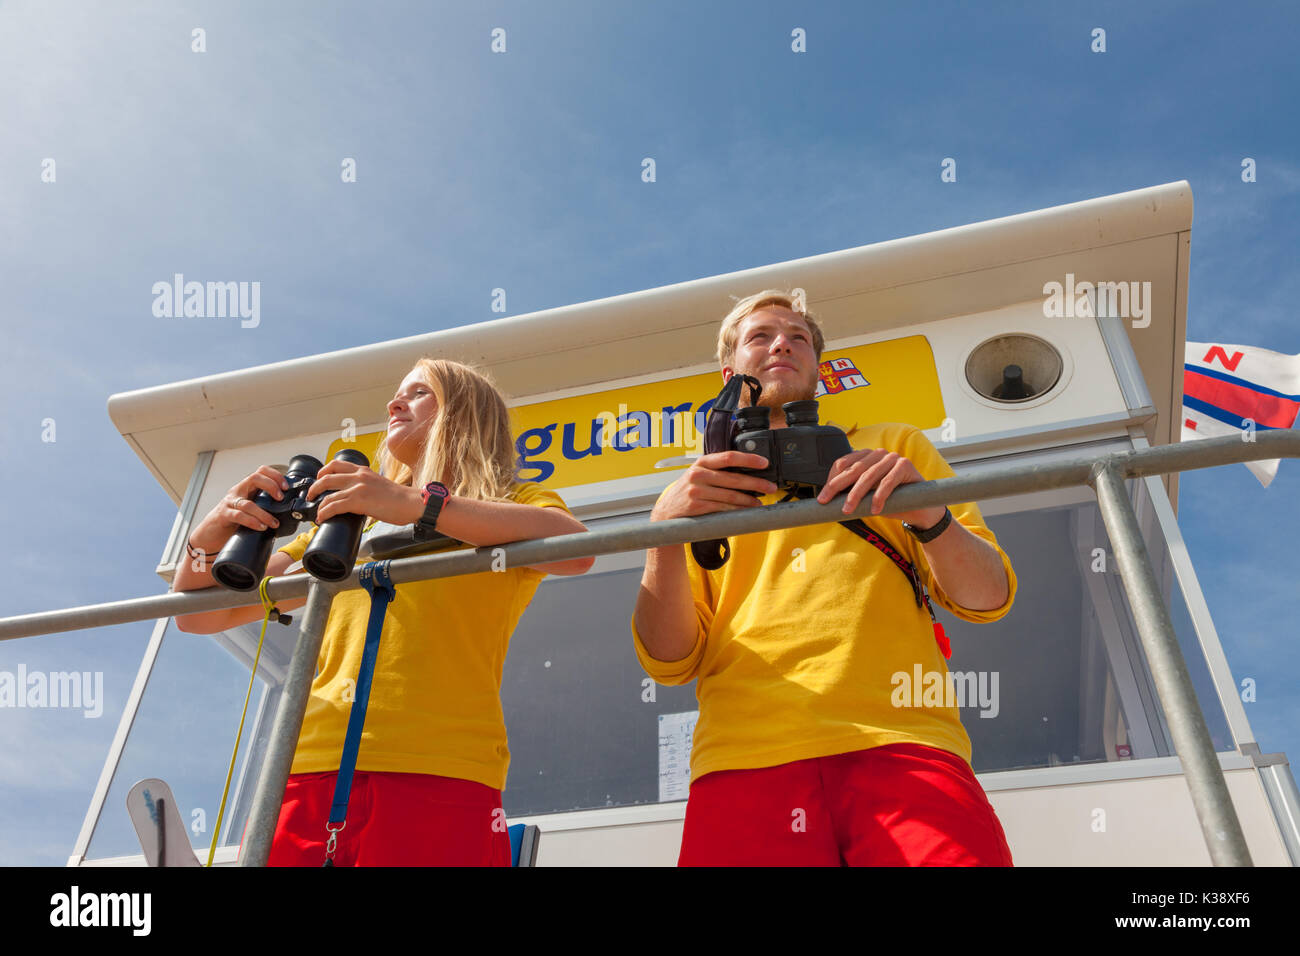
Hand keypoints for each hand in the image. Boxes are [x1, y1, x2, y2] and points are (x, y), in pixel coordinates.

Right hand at [189, 466, 289, 551]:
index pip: (261, 471)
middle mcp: (238, 491)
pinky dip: (252, 521)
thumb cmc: (233, 520)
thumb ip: (264, 505)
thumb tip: (287, 510)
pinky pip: (239, 516)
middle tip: (280, 498)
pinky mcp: (224, 515)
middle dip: (271, 486)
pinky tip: (261, 527)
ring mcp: (230, 502)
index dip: (275, 475)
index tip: (285, 487)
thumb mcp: (251, 508)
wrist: (211, 532)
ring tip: (274, 523)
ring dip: (264, 514)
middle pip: (254, 478)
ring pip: (248, 503)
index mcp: (246, 488)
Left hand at [305, 459, 423, 524]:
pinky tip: (322, 518)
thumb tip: (354, 500)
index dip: (323, 472)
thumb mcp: (378, 485)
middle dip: (314, 487)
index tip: (319, 480)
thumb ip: (365, 487)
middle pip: (327, 476)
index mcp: (364, 470)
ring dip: (318, 503)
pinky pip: (334, 505)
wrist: (411, 503)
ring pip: (328, 492)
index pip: (336, 464)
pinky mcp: (359, 500)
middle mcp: (359, 475)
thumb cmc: (399, 499)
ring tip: (317, 512)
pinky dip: (325, 512)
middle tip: (311, 495)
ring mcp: (358, 487)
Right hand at [650, 451, 778, 519]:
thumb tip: (748, 470)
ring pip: (730, 496)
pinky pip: (723, 508)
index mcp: (702, 462)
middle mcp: (698, 474)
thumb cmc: (688, 489)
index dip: (748, 459)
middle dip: (756, 483)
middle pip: (733, 478)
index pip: (729, 457)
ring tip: (760, 502)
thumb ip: (717, 469)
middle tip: (770, 486)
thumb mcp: (699, 473)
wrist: (667, 510)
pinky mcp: (698, 506)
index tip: (764, 463)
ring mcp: (697, 491)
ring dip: (749, 500)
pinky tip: (746, 510)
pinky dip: (738, 510)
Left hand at [815, 449, 945, 526]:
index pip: (843, 463)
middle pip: (853, 469)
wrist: (919, 508)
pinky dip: (880, 496)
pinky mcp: (905, 465)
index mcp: (866, 457)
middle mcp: (878, 454)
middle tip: (827, 501)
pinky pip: (888, 481)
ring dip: (856, 494)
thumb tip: (828, 500)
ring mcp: (892, 457)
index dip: (832, 479)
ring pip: (869, 476)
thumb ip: (852, 492)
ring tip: (848, 510)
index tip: (823, 496)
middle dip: (837, 486)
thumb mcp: (867, 497)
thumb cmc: (891, 501)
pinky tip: (875, 509)